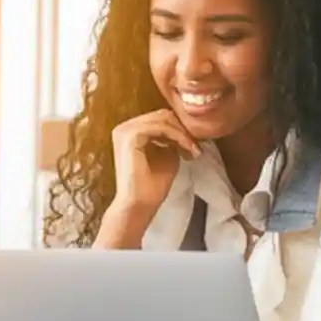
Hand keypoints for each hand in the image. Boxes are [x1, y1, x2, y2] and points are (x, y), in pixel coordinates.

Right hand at [95, 110, 199, 248]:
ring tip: (193, 149)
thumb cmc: (151, 186)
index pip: (161, 119)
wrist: (139, 205)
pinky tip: (185, 149)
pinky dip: (177, 136)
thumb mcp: (167, 156)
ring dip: (182, 134)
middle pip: (162, 115)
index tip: (195, 145)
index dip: (181, 129)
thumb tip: (186, 129)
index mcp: (131, 132)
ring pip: (163, 119)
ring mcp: (125, 130)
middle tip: (196, 146)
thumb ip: (172, 140)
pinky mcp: (130, 136)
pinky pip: (160, 127)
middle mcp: (125, 128)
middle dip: (183, 130)